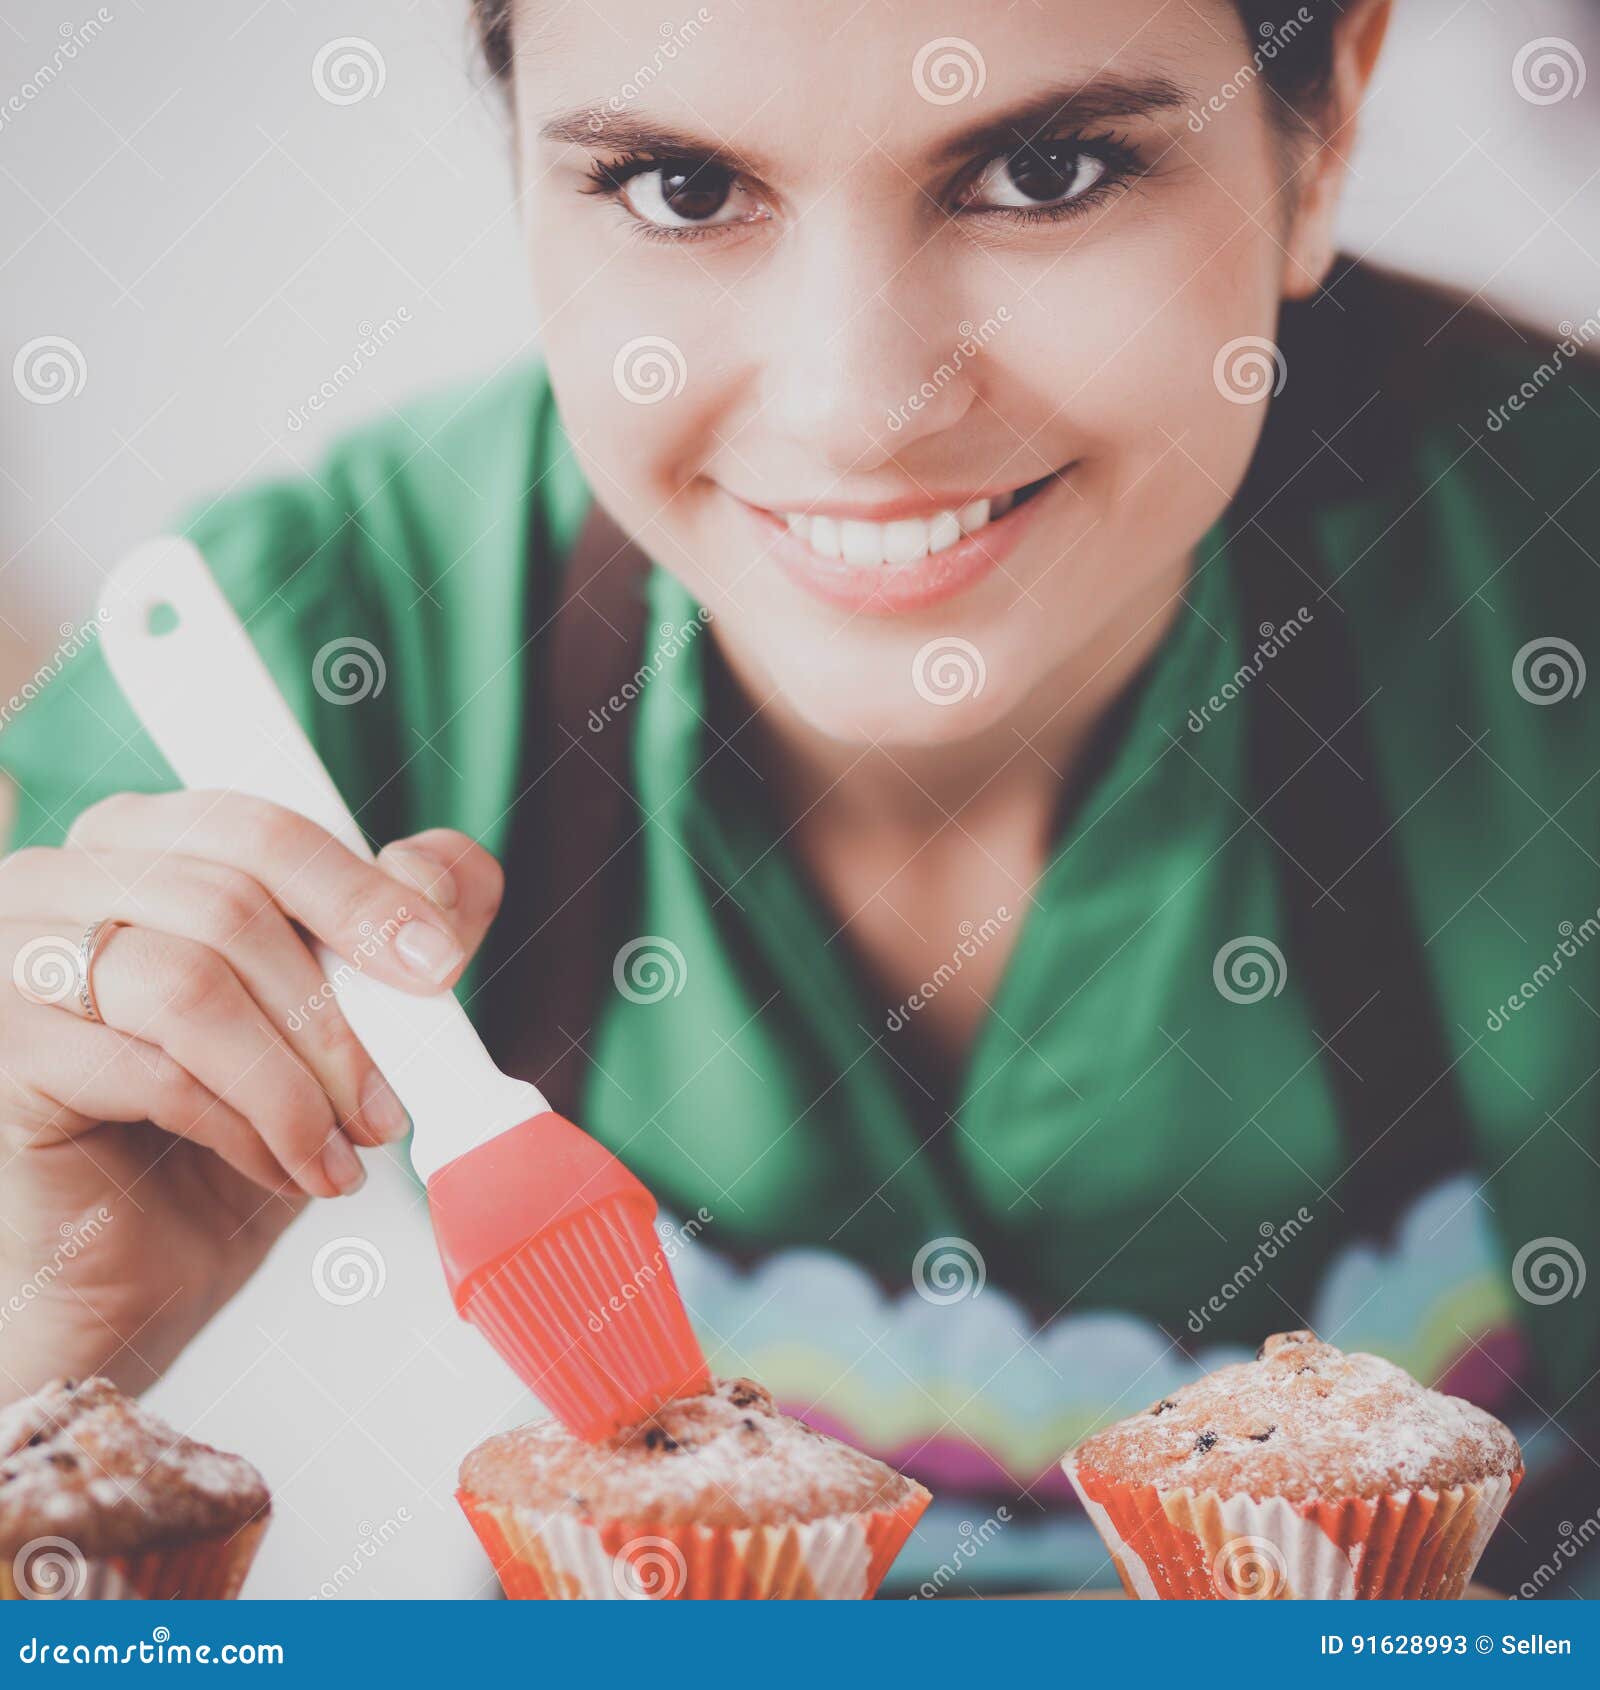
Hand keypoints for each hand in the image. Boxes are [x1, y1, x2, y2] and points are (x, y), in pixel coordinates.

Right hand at [0, 795, 503, 1401]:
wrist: (126, 1279)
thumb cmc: (222, 1141)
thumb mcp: (328, 1029)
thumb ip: (384, 937)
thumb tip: (446, 869)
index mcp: (142, 846)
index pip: (258, 828)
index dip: (360, 892)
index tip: (438, 967)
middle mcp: (60, 883)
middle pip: (230, 899)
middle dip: (337, 1012)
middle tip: (391, 1099)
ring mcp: (13, 964)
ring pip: (192, 984)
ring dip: (296, 1082)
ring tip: (342, 1149)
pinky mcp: (2, 1059)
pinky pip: (150, 1070)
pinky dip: (244, 1127)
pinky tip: (282, 1170)